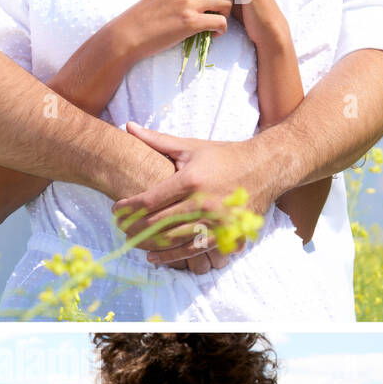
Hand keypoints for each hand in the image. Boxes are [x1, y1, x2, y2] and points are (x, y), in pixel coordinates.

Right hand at [112, 0, 232, 65]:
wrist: (126, 35)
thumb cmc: (142, 16)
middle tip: (223, 8)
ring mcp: (188, 3)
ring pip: (227, 1)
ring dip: (227, 13)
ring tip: (218, 20)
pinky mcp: (189, 22)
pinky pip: (220, 22)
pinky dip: (222, 29)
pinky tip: (214, 34)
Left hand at [115, 123, 267, 261]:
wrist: (267, 167)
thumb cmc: (225, 155)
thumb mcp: (191, 146)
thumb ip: (157, 140)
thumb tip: (127, 126)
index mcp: (190, 181)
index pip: (149, 200)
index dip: (128, 208)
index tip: (115, 210)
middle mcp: (203, 203)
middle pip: (157, 223)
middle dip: (133, 228)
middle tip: (119, 229)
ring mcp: (218, 223)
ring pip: (174, 241)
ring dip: (149, 245)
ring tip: (132, 243)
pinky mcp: (230, 235)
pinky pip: (196, 251)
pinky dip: (172, 256)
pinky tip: (155, 257)